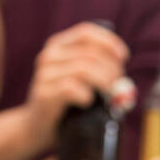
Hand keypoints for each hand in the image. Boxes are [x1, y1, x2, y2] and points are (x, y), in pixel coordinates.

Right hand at [24, 22, 129, 145]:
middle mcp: (49, 55)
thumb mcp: (77, 77)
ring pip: (84, 69)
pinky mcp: (43, 93)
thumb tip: (121, 67)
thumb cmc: (64, 102)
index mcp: (58, 45)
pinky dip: (86, 95)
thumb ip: (94, 66)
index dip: (109, 42)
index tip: (123, 57)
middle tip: (119, 85)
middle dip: (111, 69)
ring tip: (109, 95)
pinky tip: (88, 102)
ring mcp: (44, 74)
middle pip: (90, 53)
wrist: (36, 127)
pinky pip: (71, 88)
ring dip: (103, 82)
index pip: (86, 32)